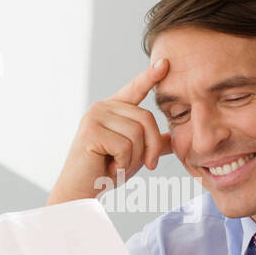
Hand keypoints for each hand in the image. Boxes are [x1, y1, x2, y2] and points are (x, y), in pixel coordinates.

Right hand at [47, 59, 172, 204]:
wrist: (81, 191)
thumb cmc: (106, 171)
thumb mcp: (135, 154)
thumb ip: (152, 143)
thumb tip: (174, 137)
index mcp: (113, 109)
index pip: (135, 89)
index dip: (150, 76)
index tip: (165, 63)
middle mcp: (102, 107)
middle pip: (146, 118)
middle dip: (149, 147)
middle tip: (139, 165)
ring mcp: (95, 117)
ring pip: (137, 134)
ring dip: (134, 158)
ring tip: (117, 166)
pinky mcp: (91, 131)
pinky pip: (125, 146)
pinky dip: (122, 163)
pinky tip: (109, 168)